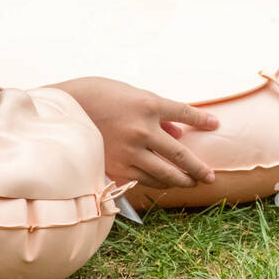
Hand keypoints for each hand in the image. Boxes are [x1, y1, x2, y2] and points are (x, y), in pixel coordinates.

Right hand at [54, 77, 218, 187]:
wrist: (63, 109)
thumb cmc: (96, 95)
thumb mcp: (130, 95)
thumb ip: (156, 113)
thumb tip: (177, 132)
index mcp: (148, 105)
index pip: (186, 114)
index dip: (203, 120)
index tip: (215, 124)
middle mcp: (143, 130)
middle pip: (181, 154)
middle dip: (198, 168)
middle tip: (209, 176)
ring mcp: (130, 151)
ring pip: (165, 173)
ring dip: (181, 180)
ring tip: (190, 183)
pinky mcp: (116, 166)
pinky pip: (143, 179)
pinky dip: (156, 181)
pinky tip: (163, 183)